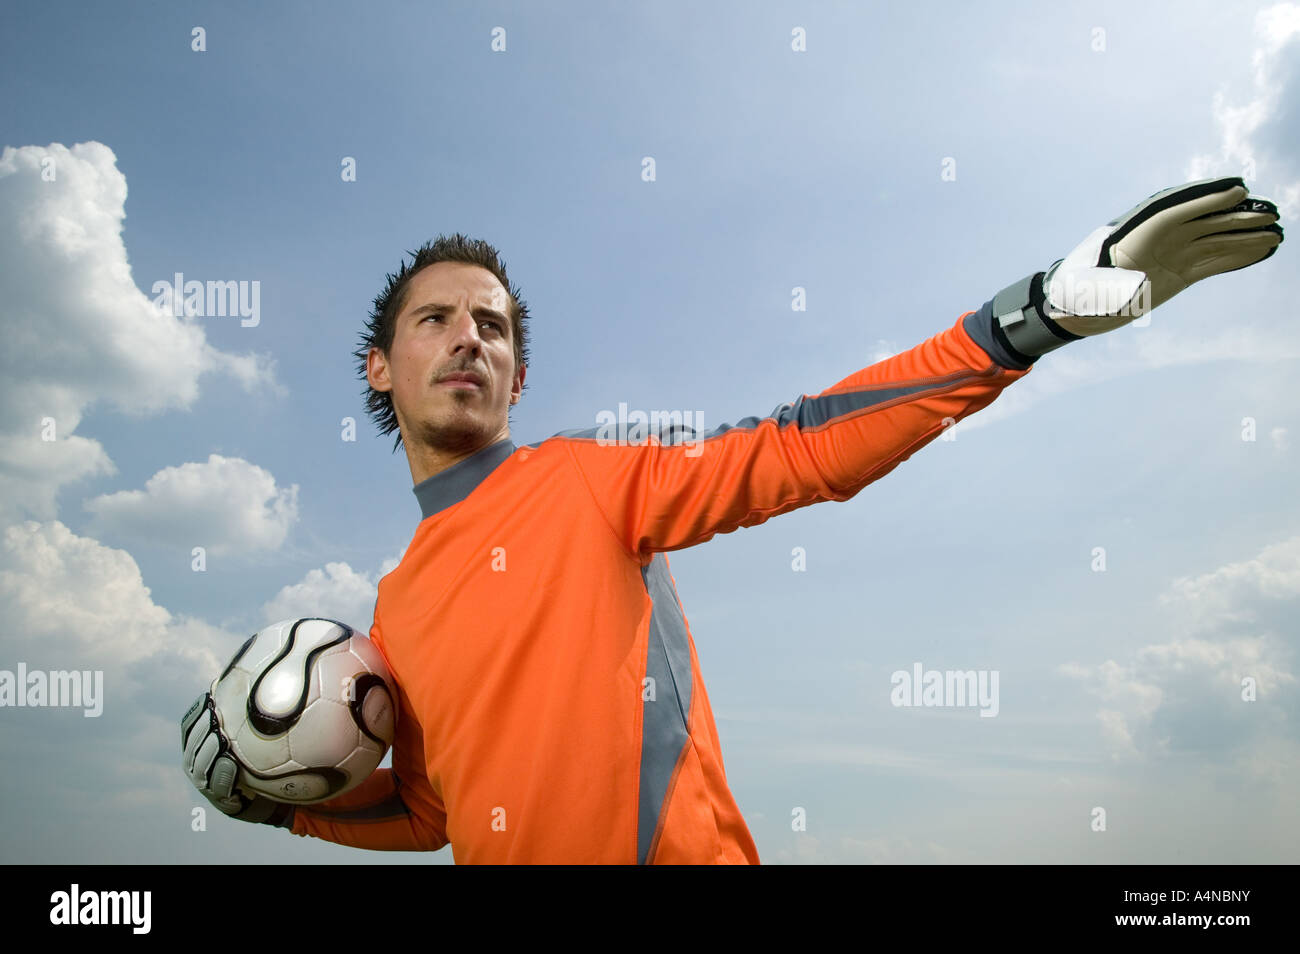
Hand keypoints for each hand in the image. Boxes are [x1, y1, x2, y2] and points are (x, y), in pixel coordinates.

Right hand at [181, 692, 293, 826]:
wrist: (258, 792)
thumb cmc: (250, 756)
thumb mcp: (244, 733)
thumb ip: (239, 712)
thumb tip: (245, 675)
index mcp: (196, 743)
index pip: (189, 725)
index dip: (197, 713)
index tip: (210, 698)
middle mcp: (194, 762)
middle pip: (193, 744)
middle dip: (203, 730)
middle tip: (216, 716)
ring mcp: (203, 780)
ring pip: (200, 765)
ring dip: (210, 751)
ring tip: (220, 737)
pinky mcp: (217, 797)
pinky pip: (216, 785)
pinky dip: (222, 774)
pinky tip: (230, 761)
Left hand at [1044, 177, 1283, 335]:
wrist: (1074, 308)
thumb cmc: (1074, 297)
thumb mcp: (1080, 295)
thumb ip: (1090, 293)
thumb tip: (1091, 298)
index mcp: (1132, 240)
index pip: (1174, 214)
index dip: (1205, 202)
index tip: (1235, 191)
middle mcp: (1155, 243)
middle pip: (1200, 224)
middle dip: (1234, 217)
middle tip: (1268, 213)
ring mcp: (1170, 256)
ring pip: (1212, 240)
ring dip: (1243, 235)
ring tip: (1276, 232)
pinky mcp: (1178, 273)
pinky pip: (1212, 261)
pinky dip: (1236, 256)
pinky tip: (1261, 251)